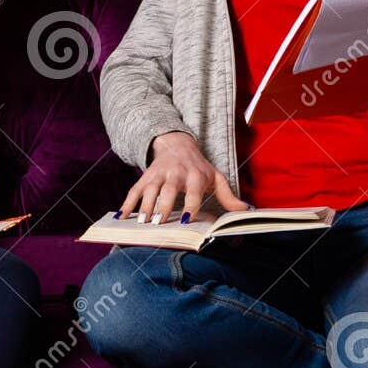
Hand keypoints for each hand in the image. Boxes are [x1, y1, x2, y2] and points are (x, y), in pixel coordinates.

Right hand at [119, 130, 247, 223]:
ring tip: (140, 223)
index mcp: (195, 176)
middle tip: (157, 223)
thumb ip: (229, 196)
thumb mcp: (216, 178)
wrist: (177, 144)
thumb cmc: (199, 167)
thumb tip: (246, 210)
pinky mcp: (146, 176)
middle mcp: (176, 173)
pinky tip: (121, 217)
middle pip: (169, 190)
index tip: (186, 220)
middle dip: (163, 206)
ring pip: (150, 189)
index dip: (191, 205)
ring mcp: (159, 174)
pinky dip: (127, 203)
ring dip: (143, 206)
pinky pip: (134, 189)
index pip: (194, 191)